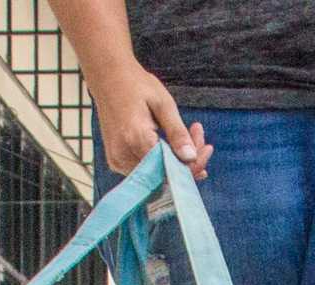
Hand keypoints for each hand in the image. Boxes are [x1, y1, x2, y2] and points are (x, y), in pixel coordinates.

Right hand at [93, 62, 209, 178]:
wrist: (108, 78)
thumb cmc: (136, 85)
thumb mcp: (163, 104)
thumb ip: (177, 133)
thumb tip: (191, 158)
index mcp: (135, 139)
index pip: (170, 168)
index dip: (192, 164)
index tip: (207, 148)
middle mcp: (122, 155)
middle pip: (164, 175)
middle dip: (187, 161)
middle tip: (198, 136)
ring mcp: (117, 161)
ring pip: (157, 175)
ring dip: (176, 160)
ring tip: (189, 134)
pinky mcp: (116, 161)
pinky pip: (146, 170)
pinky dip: (163, 160)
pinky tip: (172, 142)